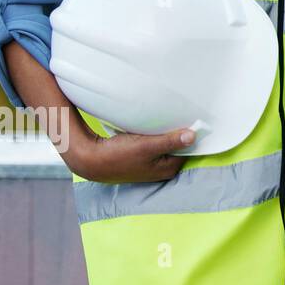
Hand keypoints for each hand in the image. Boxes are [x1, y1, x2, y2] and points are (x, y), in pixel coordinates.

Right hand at [68, 126, 194, 183]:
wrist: (90, 159)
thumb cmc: (118, 155)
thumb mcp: (147, 146)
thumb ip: (170, 141)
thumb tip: (193, 136)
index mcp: (168, 168)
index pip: (189, 149)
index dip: (191, 134)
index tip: (194, 119)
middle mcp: (161, 169)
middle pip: (177, 146)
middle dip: (179, 133)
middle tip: (180, 116)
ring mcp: (151, 164)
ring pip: (165, 144)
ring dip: (166, 133)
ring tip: (166, 119)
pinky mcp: (141, 158)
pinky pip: (154, 144)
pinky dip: (155, 135)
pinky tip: (152, 126)